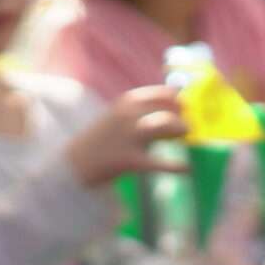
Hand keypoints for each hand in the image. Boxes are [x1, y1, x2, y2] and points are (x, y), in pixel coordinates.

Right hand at [67, 86, 186, 187]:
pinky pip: (160, 163)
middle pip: (170, 111)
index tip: (186, 109)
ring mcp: (130, 136)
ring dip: (181, 132)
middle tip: (186, 130)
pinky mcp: (130, 160)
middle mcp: (130, 115)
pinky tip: (188, 170)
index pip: (164, 94)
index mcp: (127, 102)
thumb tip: (176, 112)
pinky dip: (177, 167)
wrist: (76, 162)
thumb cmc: (102, 140)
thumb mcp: (118, 117)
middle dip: (182, 121)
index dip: (180, 102)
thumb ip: (142, 113)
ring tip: (184, 140)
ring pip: (167, 127)